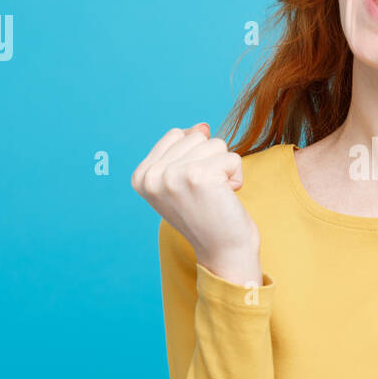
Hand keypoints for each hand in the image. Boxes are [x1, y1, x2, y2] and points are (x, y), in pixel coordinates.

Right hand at [131, 123, 261, 285]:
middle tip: (207, 195)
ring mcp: (171, 175)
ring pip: (216, 144)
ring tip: (216, 197)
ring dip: (224, 170)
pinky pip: (232, 158)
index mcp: (141, 176)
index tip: (193, 188)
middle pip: (197, 137)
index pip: (177, 135)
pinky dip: (236, 177)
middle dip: (211, 162)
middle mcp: (151, 176)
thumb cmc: (208, 216)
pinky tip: (226, 199)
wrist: (223, 252)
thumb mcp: (185, 180)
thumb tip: (202, 126)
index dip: (195, 157)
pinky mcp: (198, 176)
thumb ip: (186, 150)